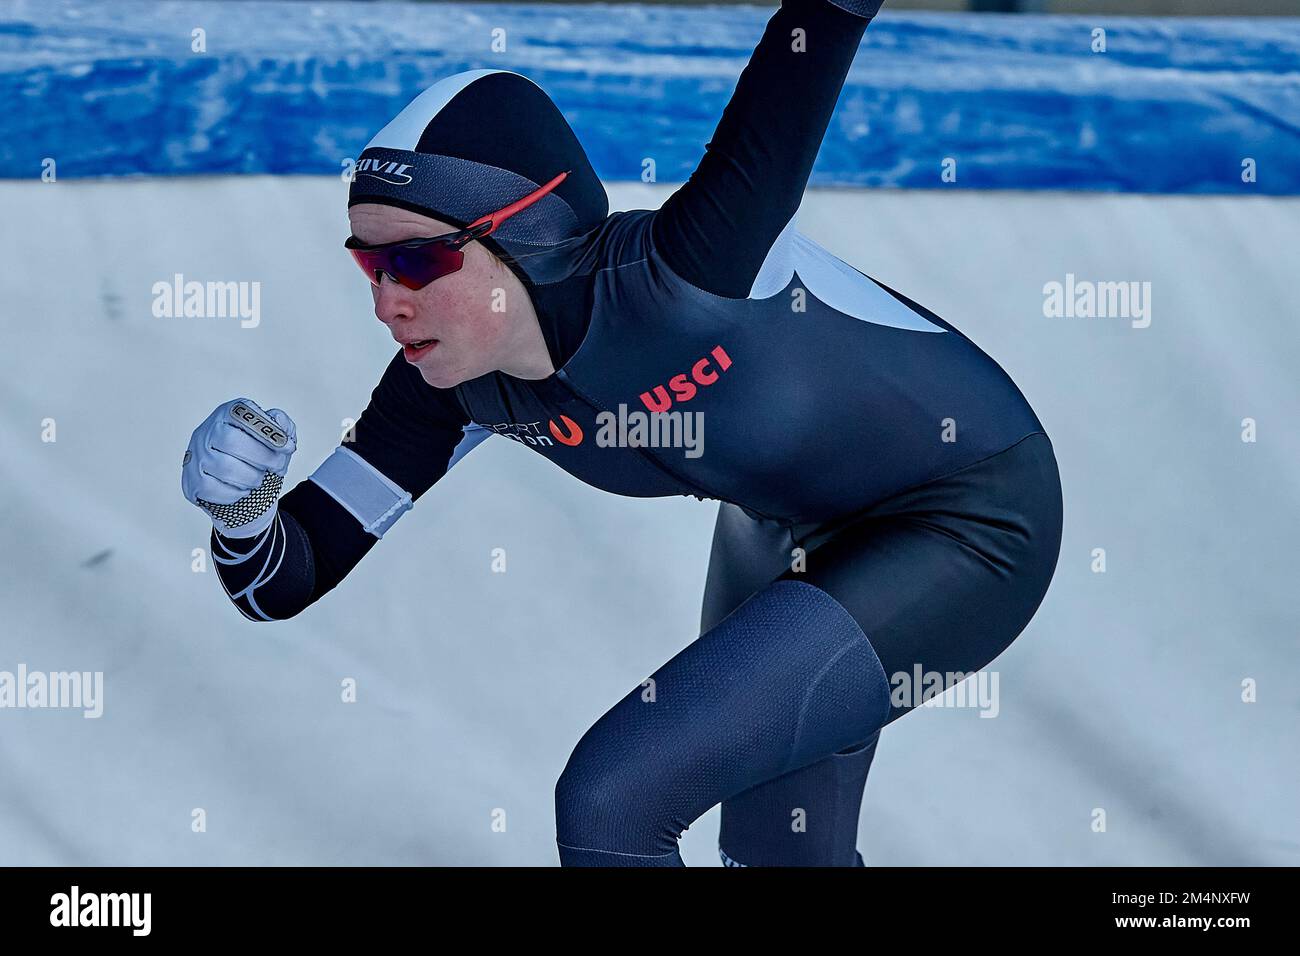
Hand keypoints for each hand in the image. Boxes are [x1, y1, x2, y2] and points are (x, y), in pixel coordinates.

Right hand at [181, 399, 297, 537]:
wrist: (240, 485)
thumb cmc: (258, 456)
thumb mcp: (275, 437)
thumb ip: (281, 425)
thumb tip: (279, 422)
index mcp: (228, 413)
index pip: (244, 415)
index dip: (269, 432)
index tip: (287, 447)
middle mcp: (207, 431)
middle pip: (232, 441)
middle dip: (262, 457)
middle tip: (276, 466)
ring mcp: (196, 456)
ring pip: (224, 468)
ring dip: (252, 477)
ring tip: (259, 478)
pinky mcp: (191, 481)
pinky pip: (213, 489)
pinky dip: (235, 493)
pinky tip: (243, 489)